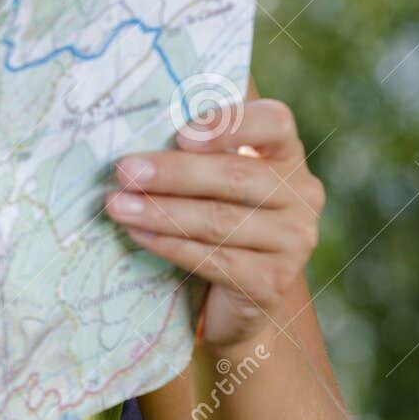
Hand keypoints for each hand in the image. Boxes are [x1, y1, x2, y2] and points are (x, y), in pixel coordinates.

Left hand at [103, 85, 323, 353]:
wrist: (232, 296)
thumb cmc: (212, 216)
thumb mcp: (208, 180)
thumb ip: (191, 154)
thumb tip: (135, 147)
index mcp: (286, 155)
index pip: (274, 122)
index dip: (229, 124)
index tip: (180, 135)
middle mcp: (300, 195)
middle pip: (235, 176)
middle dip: (172, 173)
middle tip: (125, 172)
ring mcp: (293, 241)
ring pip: (219, 220)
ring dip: (161, 211)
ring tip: (117, 205)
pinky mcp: (273, 282)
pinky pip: (214, 259)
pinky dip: (169, 245)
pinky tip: (138, 233)